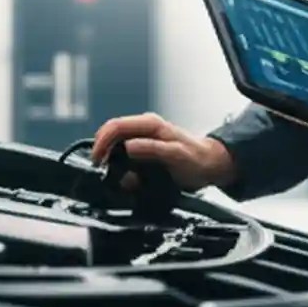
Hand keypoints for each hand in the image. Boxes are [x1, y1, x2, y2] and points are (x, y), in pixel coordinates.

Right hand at [90, 112, 236, 191]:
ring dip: (113, 164)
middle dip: (104, 154)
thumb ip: (153, 149)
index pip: (115, 126)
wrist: (211, 165)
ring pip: (115, 148)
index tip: (97, 160)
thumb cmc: (197, 159)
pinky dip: (123, 171)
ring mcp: (143, 139)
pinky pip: (124, 158)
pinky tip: (131, 182)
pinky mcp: (144, 151)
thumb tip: (128, 146)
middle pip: (111, 136)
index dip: (101, 141)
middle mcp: (143, 129)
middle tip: (104, 173)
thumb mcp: (177, 155)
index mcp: (150, 124)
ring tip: (122, 181)